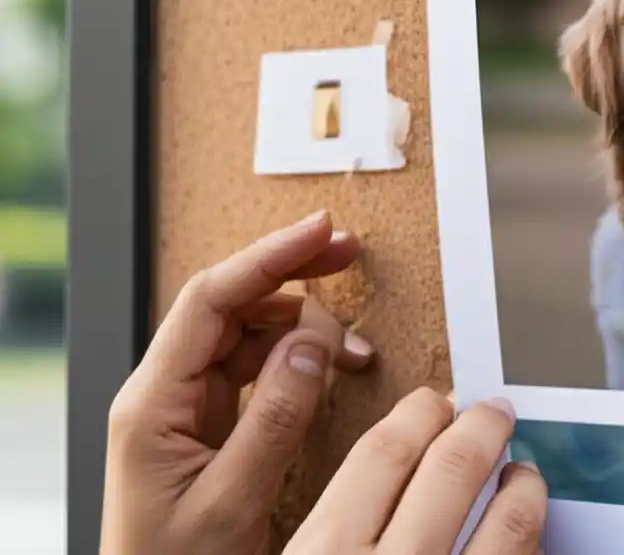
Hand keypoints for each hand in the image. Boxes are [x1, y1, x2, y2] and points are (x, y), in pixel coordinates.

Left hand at [101, 211, 375, 554]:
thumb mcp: (231, 502)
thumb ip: (274, 420)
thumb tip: (311, 344)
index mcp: (153, 403)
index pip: (211, 301)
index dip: (268, 258)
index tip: (318, 234)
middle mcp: (166, 392)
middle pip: (231, 304)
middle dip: (291, 272)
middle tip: (346, 250)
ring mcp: (189, 405)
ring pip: (250, 333)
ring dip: (306, 325)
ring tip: (356, 345)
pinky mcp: (211, 422)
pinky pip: (259, 368)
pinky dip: (302, 359)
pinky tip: (333, 366)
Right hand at [285, 390, 547, 553]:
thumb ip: (332, 535)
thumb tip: (383, 480)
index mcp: (326, 550)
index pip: (384, 451)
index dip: (418, 414)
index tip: (433, 403)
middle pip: (454, 466)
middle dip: (482, 427)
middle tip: (494, 413)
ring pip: (512, 518)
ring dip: (524, 485)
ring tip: (523, 475)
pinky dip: (532, 539)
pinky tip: (528, 535)